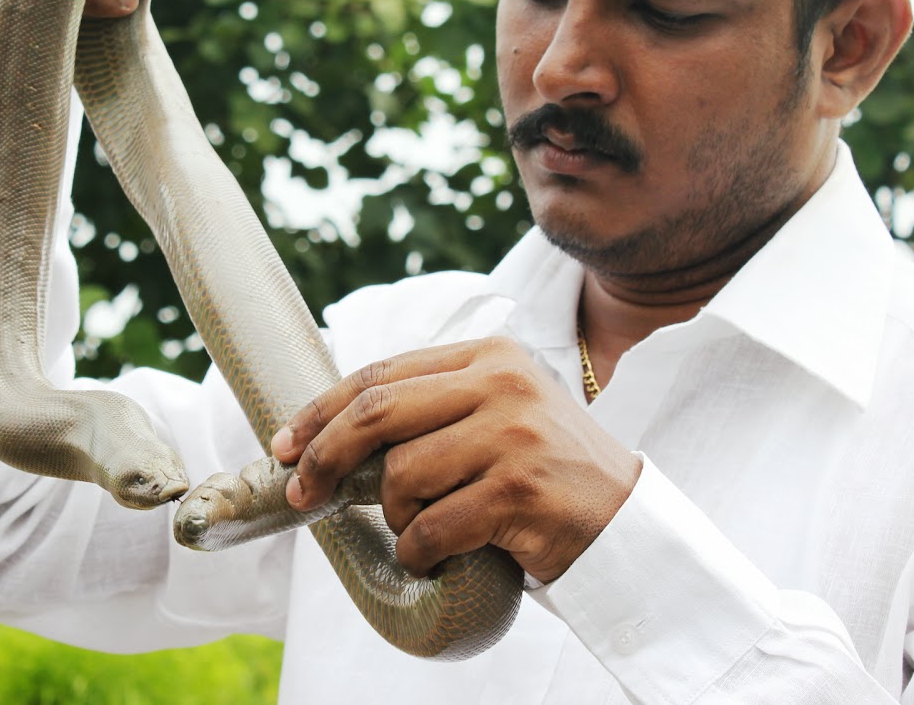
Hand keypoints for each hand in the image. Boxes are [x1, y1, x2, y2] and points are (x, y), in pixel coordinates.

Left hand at [270, 337, 641, 584]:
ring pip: (404, 476)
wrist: (627, 524)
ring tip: (419, 531)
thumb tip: (333, 431)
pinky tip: (433, 557)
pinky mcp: (520, 491)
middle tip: (300, 492)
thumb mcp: (498, 413)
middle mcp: (502, 385)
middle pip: (377, 412)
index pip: (382, 373)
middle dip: (324, 455)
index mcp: (489, 356)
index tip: (285, 444)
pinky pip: (434, 527)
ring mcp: (513, 436)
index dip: (322, 410)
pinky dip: (418, 551)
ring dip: (396, 517)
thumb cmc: (546, 473)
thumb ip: (434, 407)